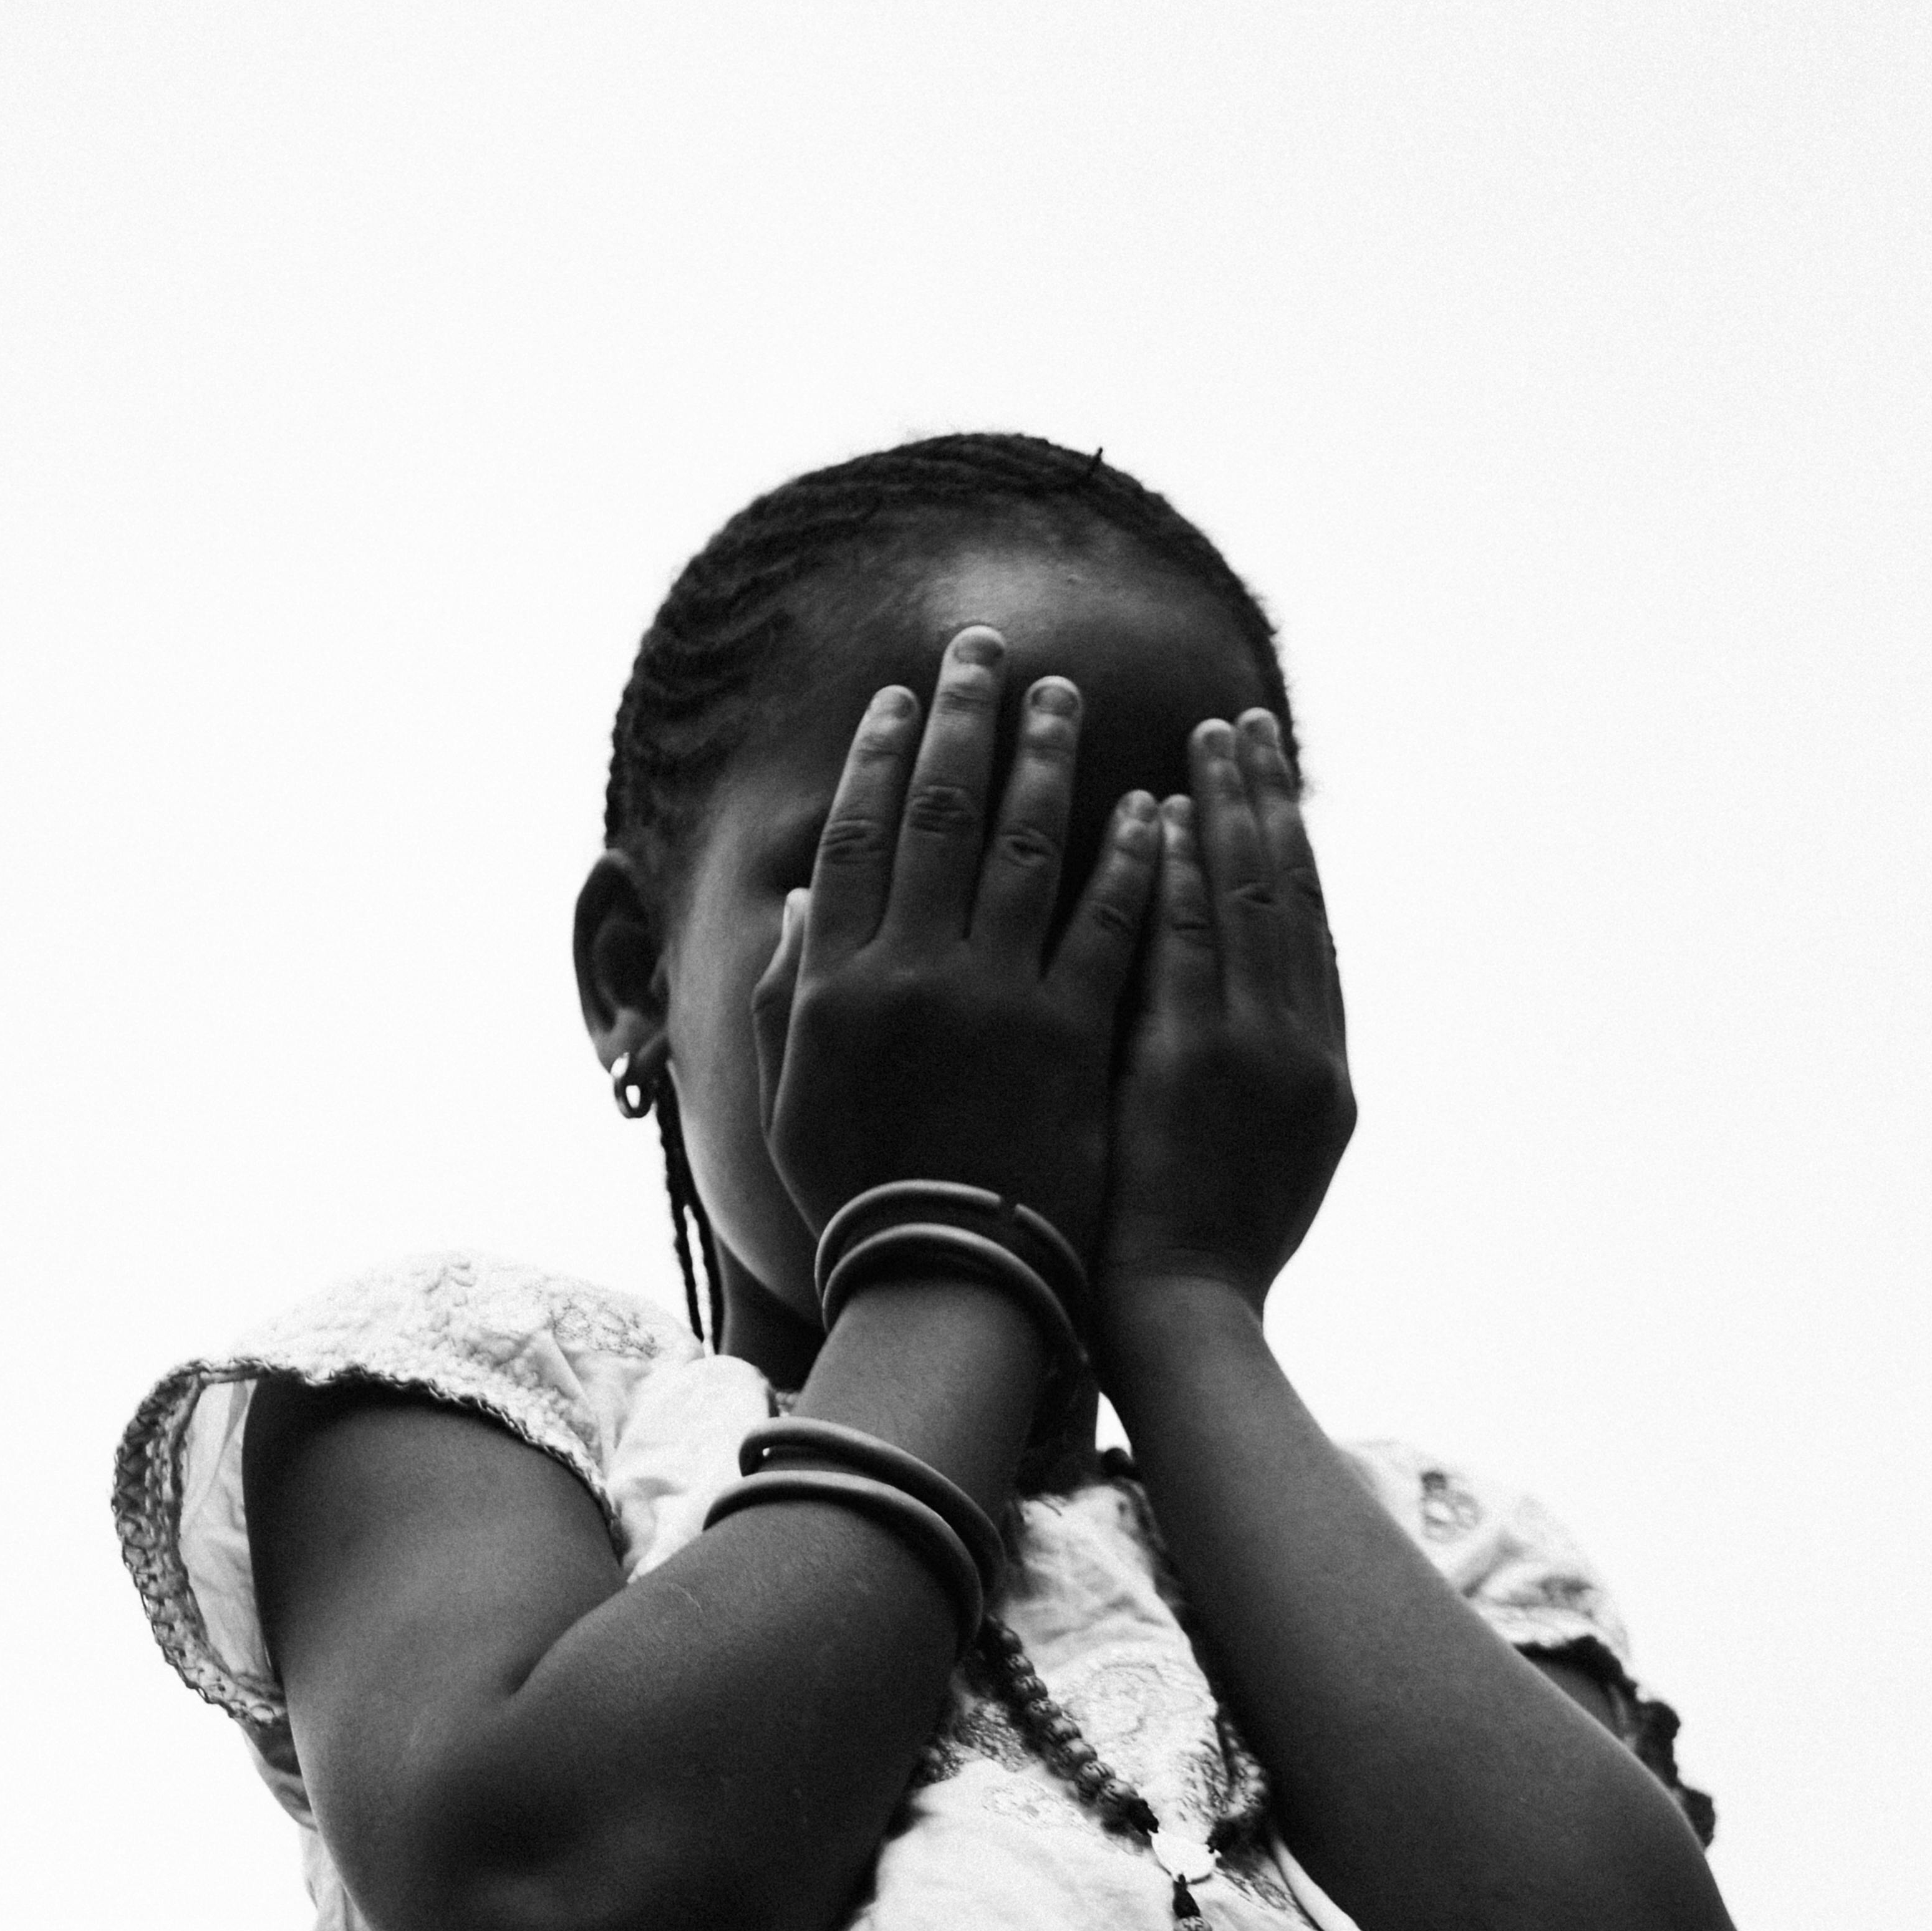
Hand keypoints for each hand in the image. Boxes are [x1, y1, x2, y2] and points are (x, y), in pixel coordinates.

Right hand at [751, 627, 1161, 1252]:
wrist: (941, 1281)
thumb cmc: (858, 1190)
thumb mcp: (789, 1090)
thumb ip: (785, 990)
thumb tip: (804, 894)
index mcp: (834, 980)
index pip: (858, 833)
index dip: (881, 754)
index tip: (906, 696)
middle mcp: (909, 972)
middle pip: (938, 813)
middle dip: (963, 718)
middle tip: (987, 649)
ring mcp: (994, 1000)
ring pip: (1023, 847)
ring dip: (1044, 760)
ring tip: (1062, 697)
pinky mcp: (1070, 1036)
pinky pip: (1106, 928)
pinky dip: (1127, 862)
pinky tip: (1146, 809)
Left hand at [1096, 709, 1354, 1341]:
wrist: (1184, 1323)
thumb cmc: (1198, 1258)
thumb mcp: (1264, 1163)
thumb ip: (1262, 1078)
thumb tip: (1246, 1003)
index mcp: (1327, 1074)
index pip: (1315, 933)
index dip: (1295, 848)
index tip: (1271, 780)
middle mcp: (1306, 1050)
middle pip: (1294, 895)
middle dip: (1269, 801)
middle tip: (1246, 723)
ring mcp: (1256, 1053)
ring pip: (1250, 901)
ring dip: (1229, 811)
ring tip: (1209, 736)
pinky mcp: (1195, 1062)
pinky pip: (1189, 942)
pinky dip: (1180, 873)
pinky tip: (1159, 812)